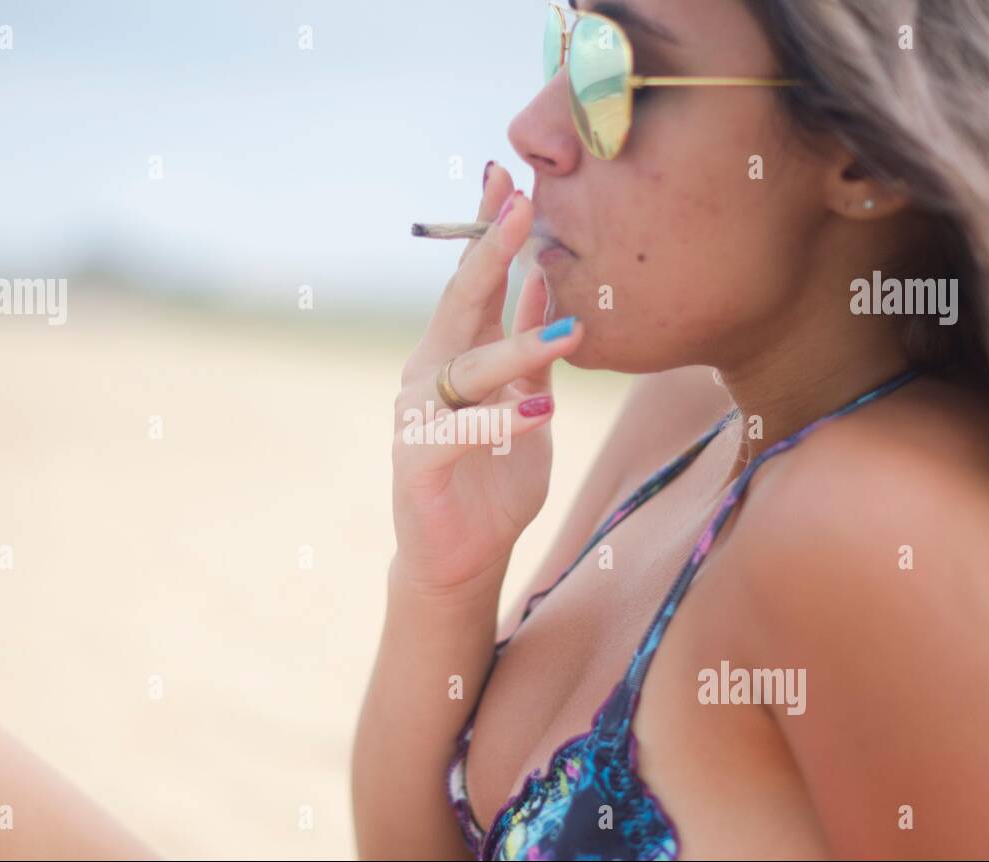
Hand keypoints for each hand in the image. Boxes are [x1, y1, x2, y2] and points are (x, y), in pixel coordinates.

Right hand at [391, 166, 582, 596]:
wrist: (463, 556)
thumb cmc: (497, 476)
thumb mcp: (527, 402)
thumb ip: (532, 350)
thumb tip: (547, 279)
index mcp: (456, 354)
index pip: (474, 283)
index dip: (489, 232)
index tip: (510, 177)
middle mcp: (429, 374)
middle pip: (458, 303)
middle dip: (490, 253)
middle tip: (522, 205)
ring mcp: (418, 416)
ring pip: (467, 369)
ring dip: (518, 347)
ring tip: (571, 333)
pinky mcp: (418, 462)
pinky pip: (459, 433)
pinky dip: (500, 421)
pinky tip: (540, 414)